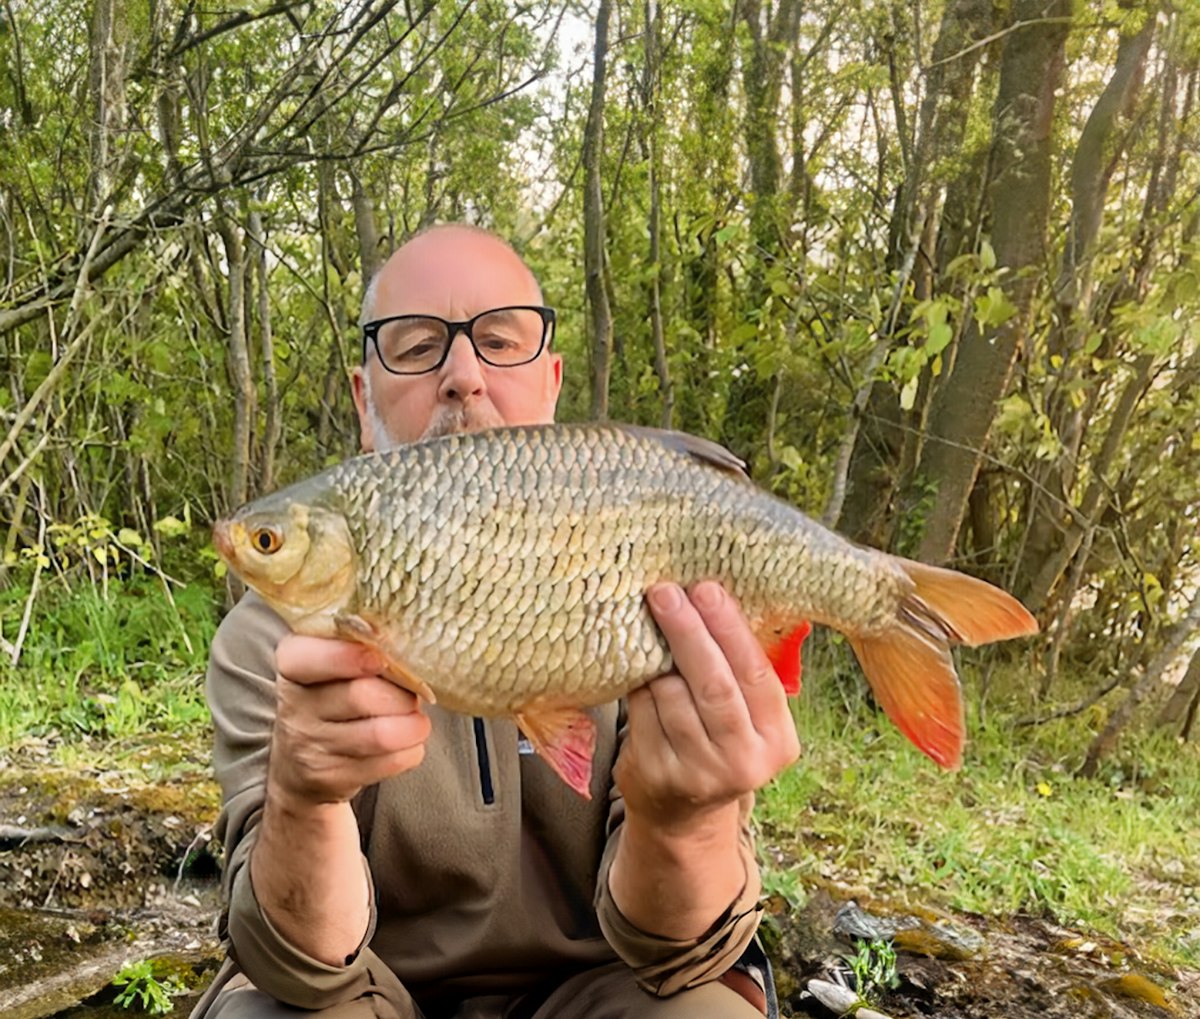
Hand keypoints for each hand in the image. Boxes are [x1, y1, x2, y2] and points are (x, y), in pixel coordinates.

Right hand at [267, 634, 431, 810]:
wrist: (299, 764)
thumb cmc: (330, 697)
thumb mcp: (329, 663)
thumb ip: (358, 645)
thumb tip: (404, 638)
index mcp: (293, 664)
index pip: (308, 657)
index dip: (348, 656)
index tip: (379, 657)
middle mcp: (295, 705)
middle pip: (362, 696)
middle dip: (402, 694)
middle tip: (416, 692)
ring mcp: (311, 745)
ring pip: (380, 735)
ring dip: (412, 725)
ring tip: (417, 719)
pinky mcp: (331, 777)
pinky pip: (387, 763)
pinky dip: (410, 751)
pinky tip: (407, 742)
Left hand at [614, 581, 799, 834]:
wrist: (685, 814)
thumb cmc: (718, 741)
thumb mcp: (748, 718)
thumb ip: (741, 671)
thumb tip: (713, 593)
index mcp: (778, 740)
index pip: (756, 674)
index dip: (730, 628)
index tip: (707, 588)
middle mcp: (743, 762)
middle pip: (714, 686)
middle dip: (688, 632)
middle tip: (665, 592)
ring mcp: (698, 773)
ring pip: (672, 696)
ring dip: (656, 654)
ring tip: (648, 619)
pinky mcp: (655, 775)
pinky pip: (642, 712)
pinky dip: (636, 681)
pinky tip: (632, 659)